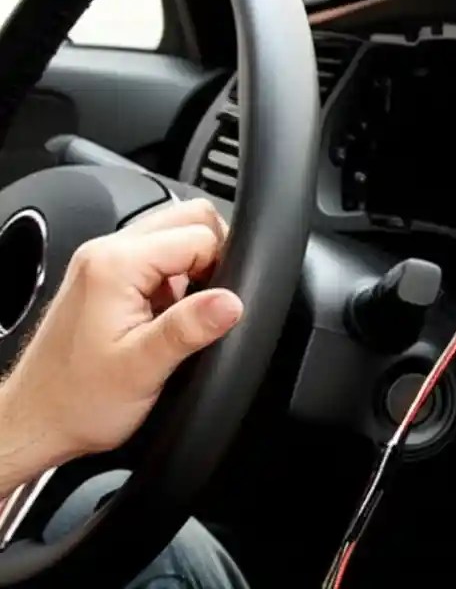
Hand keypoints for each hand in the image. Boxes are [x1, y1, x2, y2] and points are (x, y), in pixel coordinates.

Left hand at [0, 199, 242, 483]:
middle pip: (188, 220)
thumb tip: (233, 301)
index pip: (199, 235)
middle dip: (213, 258)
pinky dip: (177, 281)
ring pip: (175, 235)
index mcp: (115, 265)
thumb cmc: (77, 401)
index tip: (214, 309)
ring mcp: (104, 262)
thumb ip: (189, 328)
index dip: (221, 270)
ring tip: (182, 314)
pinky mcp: (108, 277)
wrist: (37, 420)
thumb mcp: (143, 369)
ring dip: (195, 269)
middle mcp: (106, 253)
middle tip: (205, 307)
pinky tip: (167, 317)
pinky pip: (160, 258)